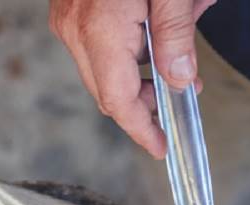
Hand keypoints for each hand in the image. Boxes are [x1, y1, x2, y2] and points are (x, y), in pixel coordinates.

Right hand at [50, 0, 215, 157]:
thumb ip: (176, 32)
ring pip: (103, 69)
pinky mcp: (69, 8)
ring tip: (173, 56)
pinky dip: (125, 48)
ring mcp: (68, 19)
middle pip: (109, 91)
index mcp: (100, 29)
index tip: (160, 147)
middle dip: (145, 102)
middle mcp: (76, 29)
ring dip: (137, 73)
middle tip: (181, 94)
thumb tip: (180, 78)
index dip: (142, 130)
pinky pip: (95, 45)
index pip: (119, 101)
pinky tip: (151, 29)